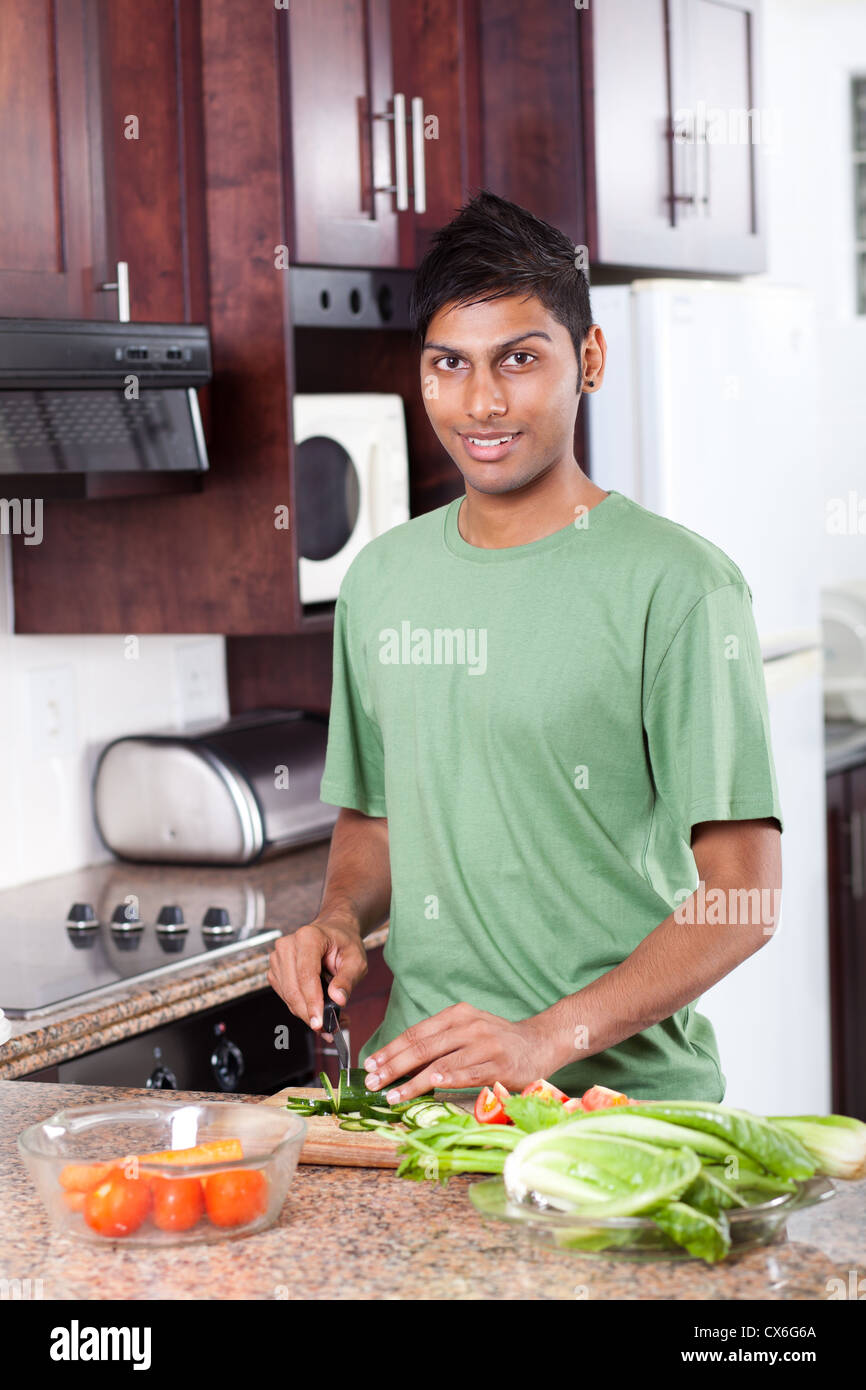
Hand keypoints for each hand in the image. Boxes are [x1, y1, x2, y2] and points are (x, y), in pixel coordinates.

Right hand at [267, 916, 366, 1033]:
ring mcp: (278, 958)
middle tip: (328, 1030)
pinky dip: (300, 1008)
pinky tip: (316, 1008)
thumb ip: (348, 979)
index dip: (312, 1001)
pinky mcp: (276, 970)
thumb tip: (338, 1000)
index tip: (320, 1022)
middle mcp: (288, 946)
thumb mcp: (356, 959)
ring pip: (288, 997)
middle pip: (294, 989)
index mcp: (308, 937)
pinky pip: (286, 997)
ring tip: (329, 1021)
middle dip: (310, 1014)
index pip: (306, 975)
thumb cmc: (344, 943)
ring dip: (306, 1013)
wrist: (333, 932)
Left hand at [362, 1003, 556, 1102]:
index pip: (416, 1033)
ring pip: (440, 1063)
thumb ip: (441, 1041)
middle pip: (423, 1047)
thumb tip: (401, 1062)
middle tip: (373, 1082)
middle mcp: (469, 1026)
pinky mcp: (499, 1065)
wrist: (540, 1042)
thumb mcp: (468, 1029)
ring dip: (413, 1081)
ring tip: (393, 1095)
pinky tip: (430, 1086)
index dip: (391, 1049)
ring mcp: (485, 1045)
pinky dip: (447, 1080)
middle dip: (393, 1066)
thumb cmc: (498, 1040)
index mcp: (458, 1014)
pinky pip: (468, 1073)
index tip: (371, 1064)